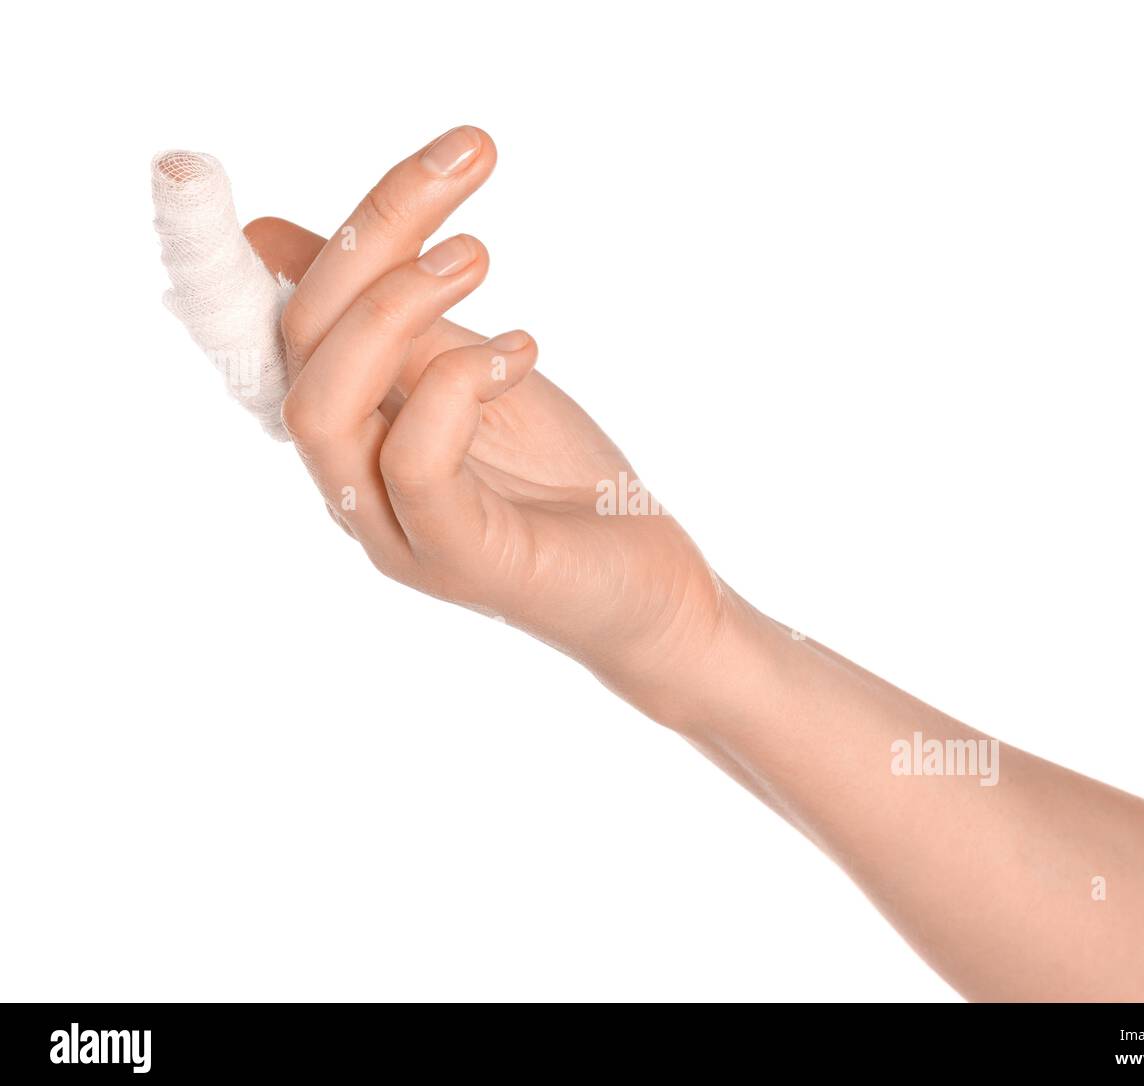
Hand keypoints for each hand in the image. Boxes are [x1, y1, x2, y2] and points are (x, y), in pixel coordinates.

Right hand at [250, 129, 730, 703]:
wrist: (644, 581)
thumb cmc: (555, 478)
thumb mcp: (470, 369)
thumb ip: (391, 315)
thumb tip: (277, 234)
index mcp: (350, 428)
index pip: (276, 326)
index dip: (239, 248)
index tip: (216, 162)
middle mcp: (350, 481)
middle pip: (301, 344)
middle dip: (372, 235)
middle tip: (464, 166)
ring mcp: (394, 530)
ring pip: (324, 407)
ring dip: (394, 306)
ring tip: (477, 254)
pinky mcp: (457, 561)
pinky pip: (415, 468)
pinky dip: (455, 388)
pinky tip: (520, 351)